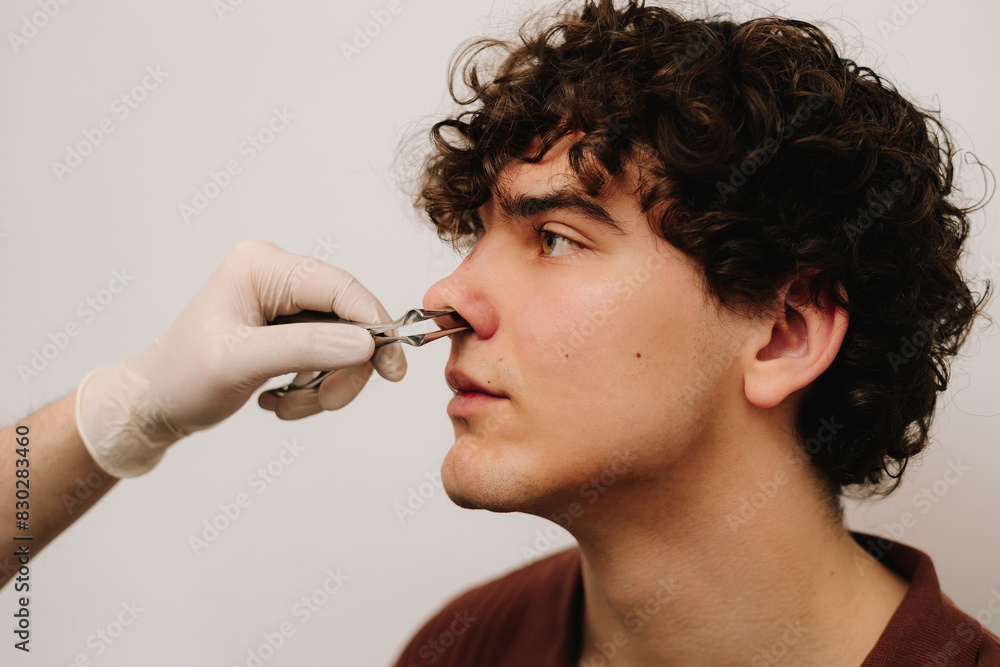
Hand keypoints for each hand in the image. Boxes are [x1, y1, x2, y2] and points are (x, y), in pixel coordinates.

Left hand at [75, 240, 406, 476]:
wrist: (153, 405)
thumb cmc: (181, 378)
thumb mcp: (240, 363)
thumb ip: (304, 348)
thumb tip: (366, 343)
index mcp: (262, 266)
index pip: (339, 287)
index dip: (374, 325)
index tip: (392, 369)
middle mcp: (277, 276)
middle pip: (347, 318)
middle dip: (344, 367)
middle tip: (328, 402)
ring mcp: (283, 302)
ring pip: (342, 343)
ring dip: (326, 384)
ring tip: (289, 406)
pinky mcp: (287, 328)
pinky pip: (327, 356)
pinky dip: (314, 387)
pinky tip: (280, 401)